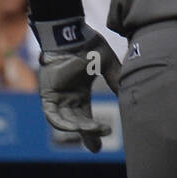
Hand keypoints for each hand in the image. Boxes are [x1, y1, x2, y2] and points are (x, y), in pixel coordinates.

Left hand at [35, 23, 121, 151]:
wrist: (70, 34)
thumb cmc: (88, 45)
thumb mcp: (108, 65)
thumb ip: (116, 79)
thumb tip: (129, 95)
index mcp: (80, 92)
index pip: (87, 116)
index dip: (94, 131)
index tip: (102, 143)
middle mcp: (68, 97)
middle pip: (77, 122)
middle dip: (88, 134)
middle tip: (100, 141)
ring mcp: (57, 96)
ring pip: (65, 121)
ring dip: (79, 129)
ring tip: (94, 131)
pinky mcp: (47, 95)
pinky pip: (52, 115)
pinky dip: (62, 123)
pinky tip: (75, 129)